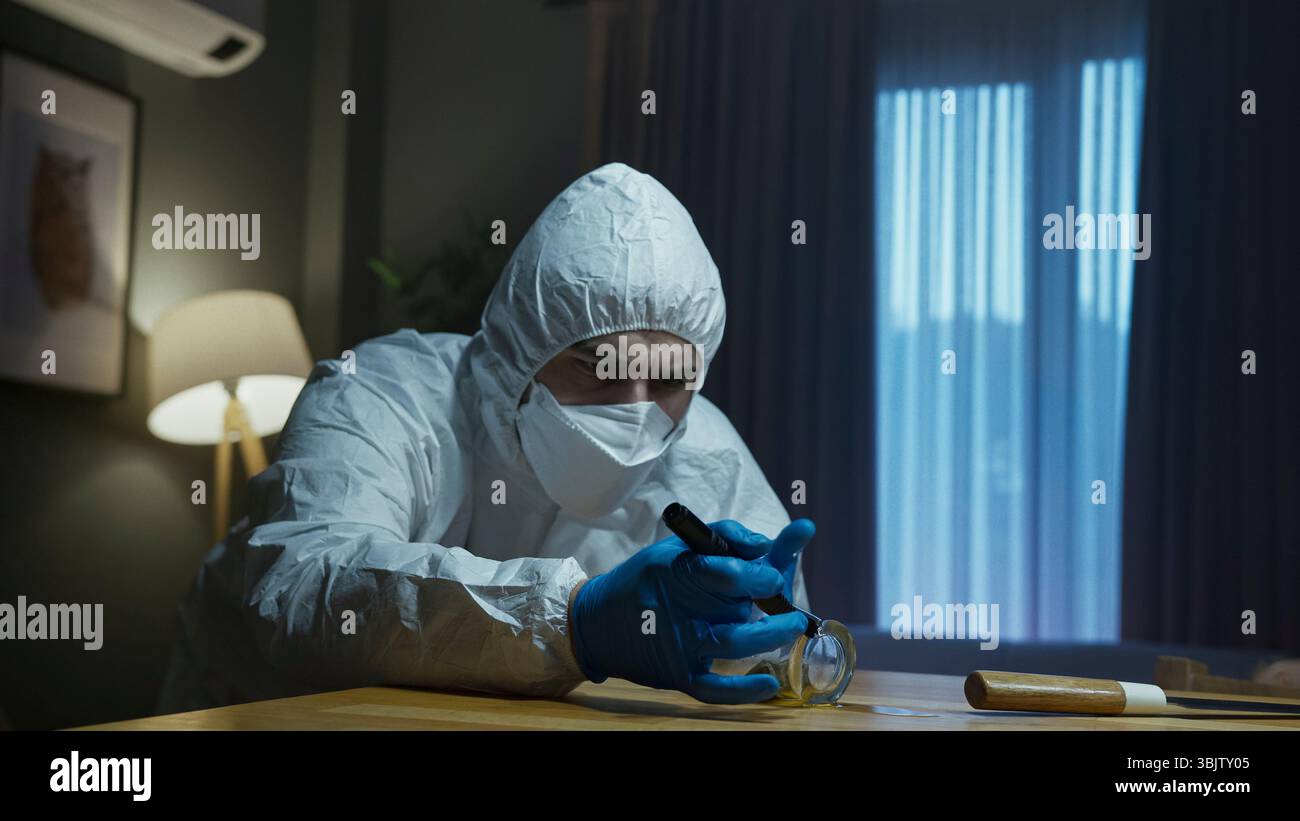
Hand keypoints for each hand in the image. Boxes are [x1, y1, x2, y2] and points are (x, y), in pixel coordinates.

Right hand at [569, 521, 807, 703]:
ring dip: (770, 635)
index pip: (724, 571)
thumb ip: (725, 536)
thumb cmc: (645, 579)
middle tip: (782, 593)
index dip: (757, 572)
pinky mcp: (680, 676)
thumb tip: (767, 545)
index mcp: (674, 571)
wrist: (597, 623)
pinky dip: (742, 690)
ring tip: (793, 625)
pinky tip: (769, 683)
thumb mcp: (677, 547)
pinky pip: (714, 689)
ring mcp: (679, 646)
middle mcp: (677, 609)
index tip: (774, 571)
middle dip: (768, 598)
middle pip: (735, 606)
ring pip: (733, 644)